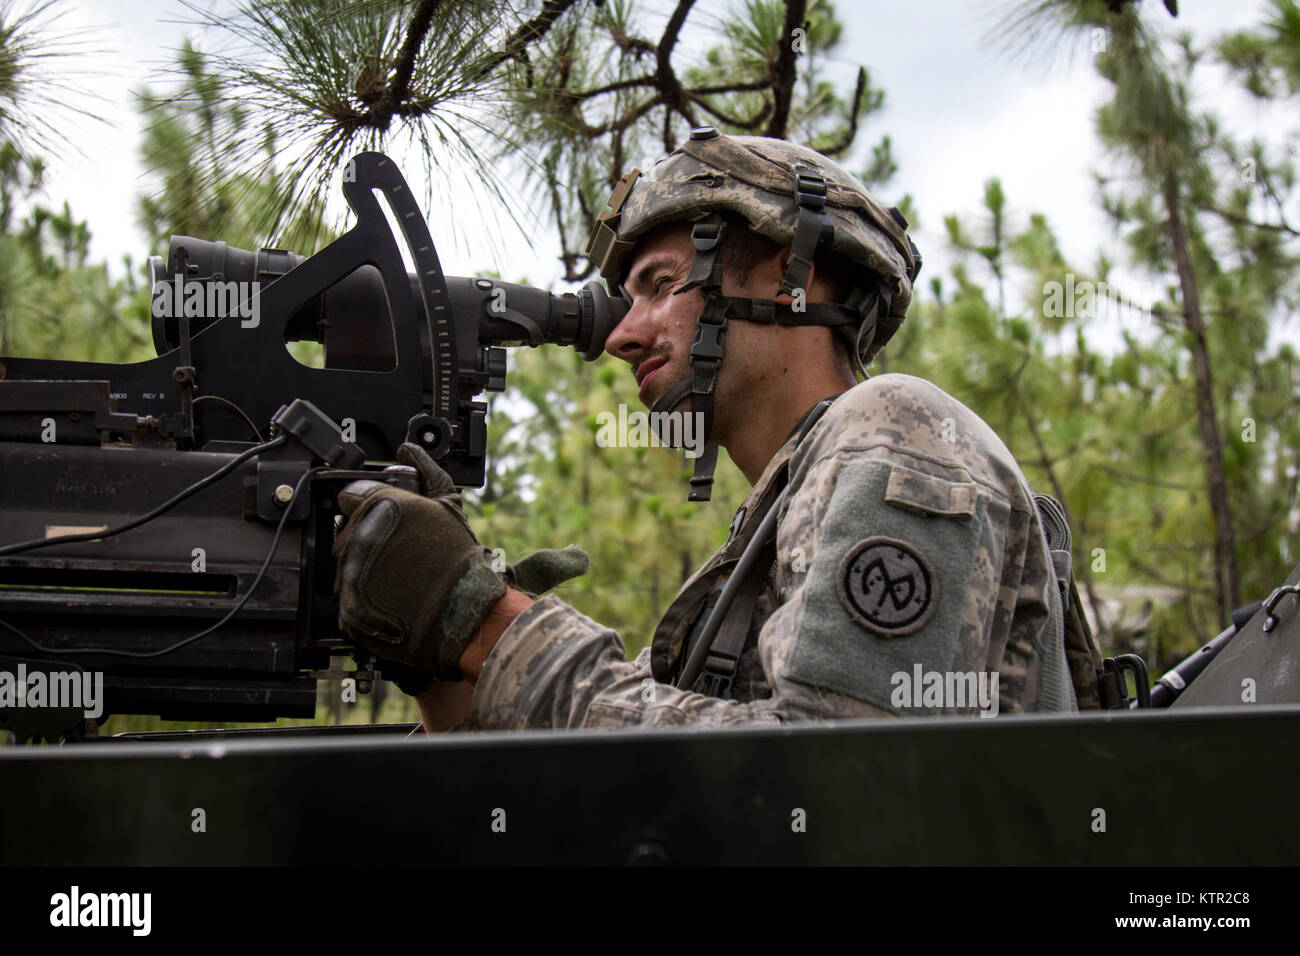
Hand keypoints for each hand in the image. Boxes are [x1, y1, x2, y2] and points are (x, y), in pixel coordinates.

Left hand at [333, 443, 506, 682]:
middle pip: (346, 530)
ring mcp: (351, 573)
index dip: (366, 504)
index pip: (350, 495)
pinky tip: (389, 594)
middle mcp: (360, 536)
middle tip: (395, 550)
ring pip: (344, 563)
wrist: (463, 611)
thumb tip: (409, 450)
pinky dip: (363, 596)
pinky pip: (347, 595)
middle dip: (366, 536)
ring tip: (396, 574)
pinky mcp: (347, 607)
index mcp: (380, 506)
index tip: (380, 516)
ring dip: (363, 566)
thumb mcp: (447, 505)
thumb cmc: (458, 560)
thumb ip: (426, 471)